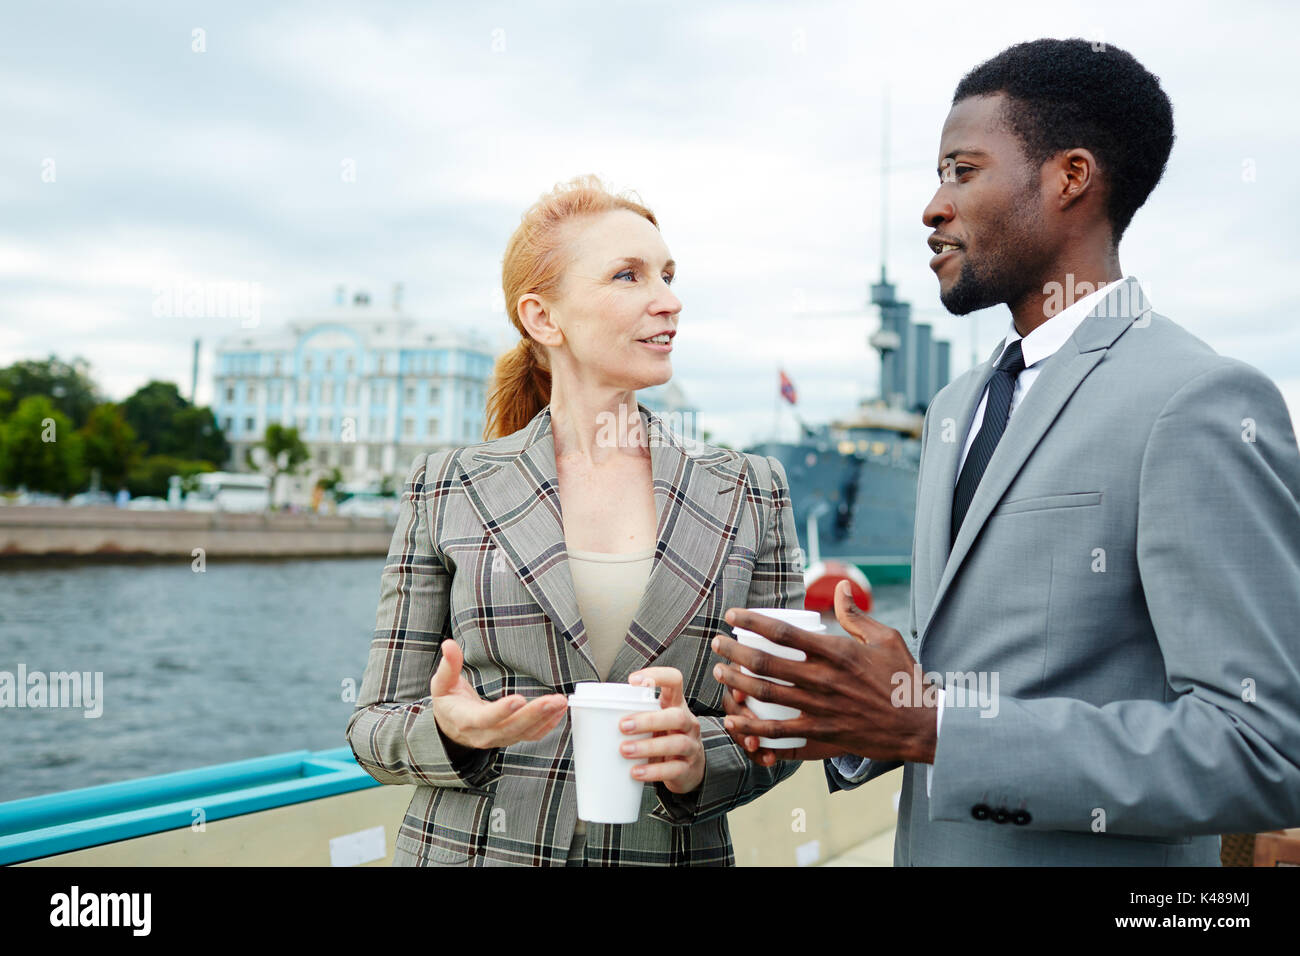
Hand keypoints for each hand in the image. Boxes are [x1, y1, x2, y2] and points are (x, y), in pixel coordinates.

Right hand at [429, 639, 567, 751]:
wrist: (451, 726)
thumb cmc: (448, 702)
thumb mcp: (442, 683)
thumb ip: (448, 665)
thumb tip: (448, 645)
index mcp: (465, 720)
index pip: (484, 719)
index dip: (501, 711)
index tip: (518, 699)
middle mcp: (483, 734)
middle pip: (510, 727)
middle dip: (533, 714)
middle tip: (553, 700)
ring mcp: (499, 738)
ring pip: (524, 732)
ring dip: (545, 718)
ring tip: (560, 702)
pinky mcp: (511, 737)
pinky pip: (532, 735)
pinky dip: (548, 724)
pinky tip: (559, 711)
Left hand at [621, 666, 704, 793]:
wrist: (689, 770)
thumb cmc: (662, 738)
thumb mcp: (653, 722)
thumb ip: (632, 714)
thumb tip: (585, 713)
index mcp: (676, 704)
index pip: (675, 680)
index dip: (658, 676)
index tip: (633, 681)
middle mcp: (687, 722)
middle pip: (676, 716)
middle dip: (648, 720)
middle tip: (622, 726)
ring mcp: (691, 746)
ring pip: (676, 743)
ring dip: (648, 746)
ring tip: (624, 750)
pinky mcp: (688, 769)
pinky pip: (674, 769)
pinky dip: (653, 771)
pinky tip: (636, 772)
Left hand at [712, 583, 939, 764]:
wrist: (922, 726)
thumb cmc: (904, 679)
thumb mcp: (886, 638)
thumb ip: (856, 615)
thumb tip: (839, 587)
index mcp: (837, 653)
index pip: (784, 633)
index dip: (753, 622)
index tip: (733, 615)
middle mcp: (824, 682)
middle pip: (766, 665)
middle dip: (735, 652)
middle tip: (717, 644)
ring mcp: (821, 712)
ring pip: (767, 698)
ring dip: (738, 686)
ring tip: (720, 675)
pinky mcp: (823, 738)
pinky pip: (781, 737)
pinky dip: (756, 732)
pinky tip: (737, 724)